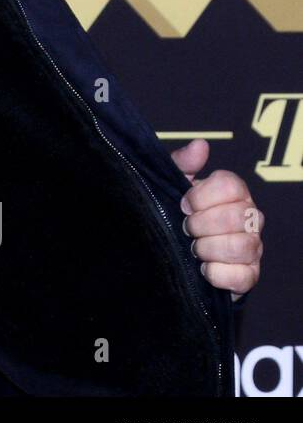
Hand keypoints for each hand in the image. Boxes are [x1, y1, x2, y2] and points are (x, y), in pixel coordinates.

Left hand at [172, 139, 262, 301]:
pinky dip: (218, 274)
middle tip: (186, 228)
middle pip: (237, 216)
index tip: (184, 204)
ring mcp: (252, 247)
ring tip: (193, 249)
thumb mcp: (171, 185)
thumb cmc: (176, 213)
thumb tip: (200, 145)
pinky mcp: (247, 275)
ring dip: (209, 249)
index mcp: (233, 193)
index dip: (202, 196)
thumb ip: (182, 164)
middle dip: (202, 224)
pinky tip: (202, 269)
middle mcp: (248, 218)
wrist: (171, 252)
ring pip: (243, 246)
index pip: (232, 186)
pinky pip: (244, 276)